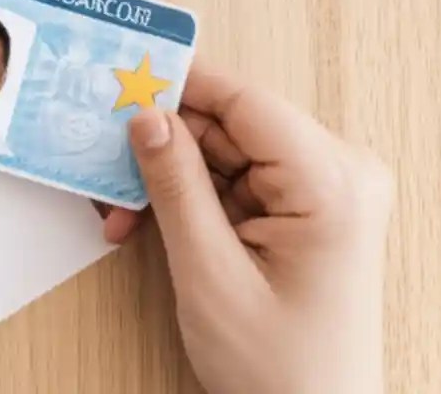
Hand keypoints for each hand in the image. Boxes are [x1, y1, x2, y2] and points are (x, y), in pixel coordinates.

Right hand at [101, 64, 392, 393]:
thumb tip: (146, 116)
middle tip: (101, 167)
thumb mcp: (211, 273)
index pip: (245, 100)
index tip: (120, 76)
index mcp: (332, 182)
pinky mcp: (306, 210)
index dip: (178, 83)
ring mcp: (325, 191)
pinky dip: (187, 198)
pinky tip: (146, 222)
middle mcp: (339, 173)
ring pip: (224, 153)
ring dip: (166, 178)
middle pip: (230, 125)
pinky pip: (234, 181)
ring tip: (120, 214)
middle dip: (160, 145)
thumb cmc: (282, 368)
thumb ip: (176, 185)